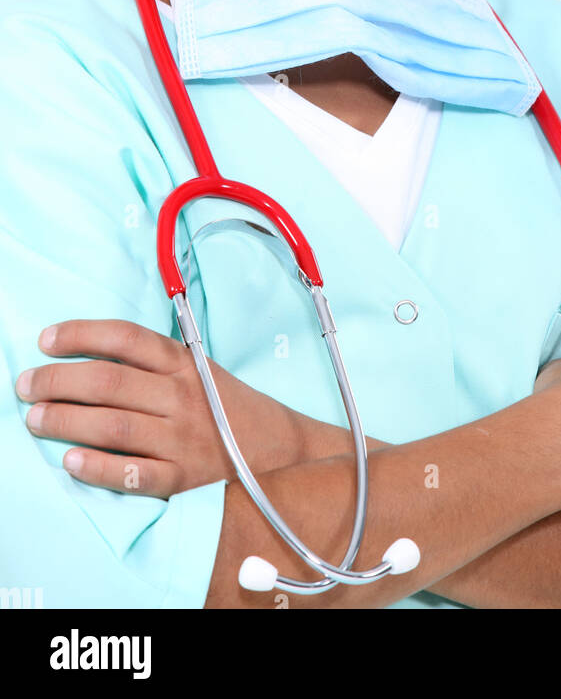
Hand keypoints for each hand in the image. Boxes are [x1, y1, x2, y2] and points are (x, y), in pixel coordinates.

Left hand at [15, 319, 305, 499]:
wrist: (281, 450)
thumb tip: (92, 353)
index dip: (81, 334)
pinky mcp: (184, 479)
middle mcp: (182, 396)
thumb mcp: (199, 369)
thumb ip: (156, 361)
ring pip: (114, 425)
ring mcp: (183, 439)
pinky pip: (136, 475)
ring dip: (67, 420)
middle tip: (26, 385)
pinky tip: (72, 461)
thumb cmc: (228, 407)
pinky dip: (101, 468)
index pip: (125, 339)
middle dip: (58, 380)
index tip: (45, 339)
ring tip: (35, 418)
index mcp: (183, 364)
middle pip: (110, 382)